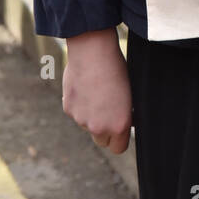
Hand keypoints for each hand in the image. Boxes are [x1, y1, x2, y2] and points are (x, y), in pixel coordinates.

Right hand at [62, 28, 132, 153]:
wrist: (93, 50)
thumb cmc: (116, 68)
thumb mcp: (129, 94)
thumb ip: (124, 114)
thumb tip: (125, 122)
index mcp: (119, 125)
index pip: (118, 148)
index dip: (119, 138)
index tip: (119, 127)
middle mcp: (99, 127)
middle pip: (101, 141)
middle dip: (104, 130)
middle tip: (108, 110)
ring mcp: (81, 119)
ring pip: (87, 125)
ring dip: (91, 115)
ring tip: (96, 91)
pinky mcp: (68, 109)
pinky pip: (76, 112)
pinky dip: (79, 104)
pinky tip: (84, 86)